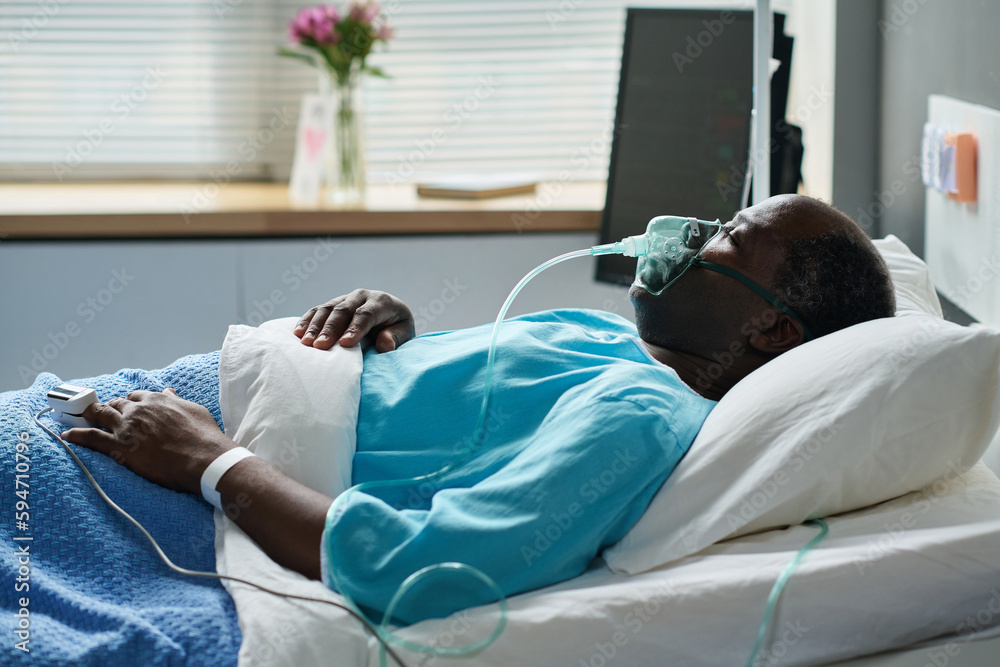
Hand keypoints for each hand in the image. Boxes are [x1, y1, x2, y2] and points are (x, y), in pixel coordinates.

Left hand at [61, 389, 234, 494]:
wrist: (203, 459)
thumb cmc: (204, 436)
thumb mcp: (193, 410)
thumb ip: (177, 402)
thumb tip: (169, 393)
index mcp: (156, 400)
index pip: (135, 397)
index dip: (129, 403)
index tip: (126, 408)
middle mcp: (138, 411)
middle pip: (115, 405)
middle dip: (108, 408)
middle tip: (101, 413)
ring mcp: (126, 428)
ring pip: (100, 416)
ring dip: (89, 415)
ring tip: (80, 417)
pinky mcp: (119, 448)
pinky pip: (91, 438)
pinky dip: (77, 436)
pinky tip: (68, 436)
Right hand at [294, 289, 414, 352]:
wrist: (389, 316)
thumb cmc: (397, 329)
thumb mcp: (404, 333)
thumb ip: (396, 338)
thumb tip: (385, 344)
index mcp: (381, 302)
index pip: (366, 314)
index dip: (355, 328)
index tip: (345, 344)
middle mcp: (361, 296)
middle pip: (343, 311)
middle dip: (331, 329)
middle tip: (320, 346)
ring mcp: (345, 299)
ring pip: (327, 309)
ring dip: (315, 326)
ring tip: (305, 342)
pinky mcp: (333, 305)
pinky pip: (317, 310)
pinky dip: (307, 321)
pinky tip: (298, 333)